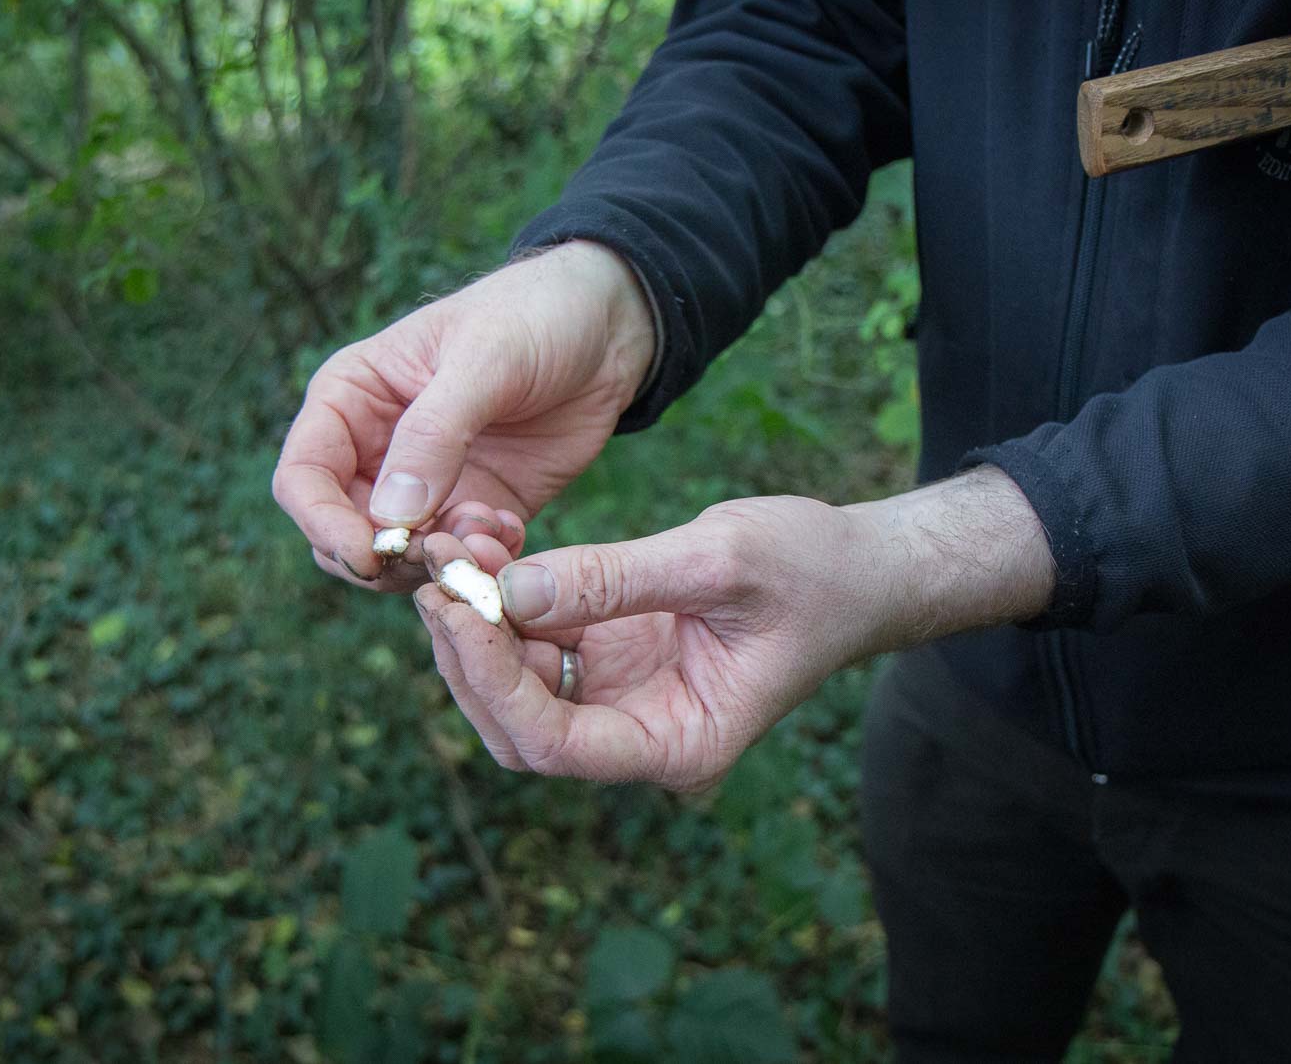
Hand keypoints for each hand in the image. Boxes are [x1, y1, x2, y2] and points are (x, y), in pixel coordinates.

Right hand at [272, 241, 655, 589]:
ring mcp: (428, 486)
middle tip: (440, 554)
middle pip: (341, 534)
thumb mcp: (485, 359)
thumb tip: (390, 514)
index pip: (303, 478)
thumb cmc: (535, 317)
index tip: (368, 553)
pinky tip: (512, 531)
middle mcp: (377, 450)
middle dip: (383, 558)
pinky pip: (459, 559)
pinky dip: (480, 563)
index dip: (322, 524)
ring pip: (399, 559)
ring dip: (438, 563)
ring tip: (490, 531)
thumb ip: (435, 433)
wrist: (608, 328)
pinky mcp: (478, 509)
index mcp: (352, 399)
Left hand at [411, 470, 1055, 790]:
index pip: (554, 744)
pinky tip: (487, 545)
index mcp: (677, 744)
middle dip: (469, 655)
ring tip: (453, 547)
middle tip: (434, 574)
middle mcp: (640, 735)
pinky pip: (538, 641)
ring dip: (477, 623)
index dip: (493, 682)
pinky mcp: (613, 655)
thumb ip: (614, 578)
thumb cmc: (811, 571)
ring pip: (516, 685)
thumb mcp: (718, 561)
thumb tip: (509, 590)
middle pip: (518, 725)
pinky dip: (506, 599)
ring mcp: (623, 698)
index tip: (457, 608)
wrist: (856, 568)